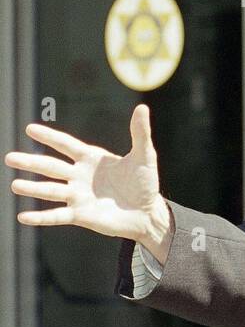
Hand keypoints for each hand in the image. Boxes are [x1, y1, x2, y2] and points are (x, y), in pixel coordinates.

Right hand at [5, 104, 172, 262]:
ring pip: (51, 191)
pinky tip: (23, 217)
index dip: (49, 137)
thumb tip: (142, 108)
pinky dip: (41, 217)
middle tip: (10, 158)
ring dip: (33, 189)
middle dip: (31, 162)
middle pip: (51, 167)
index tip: (30, 128)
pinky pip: (57, 216)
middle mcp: (79, 176)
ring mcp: (78, 196)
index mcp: (91, 159)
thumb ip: (140, 133)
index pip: (66, 145)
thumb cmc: (145, 183)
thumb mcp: (145, 156)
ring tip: (15, 185)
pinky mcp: (80, 215)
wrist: (148, 212)